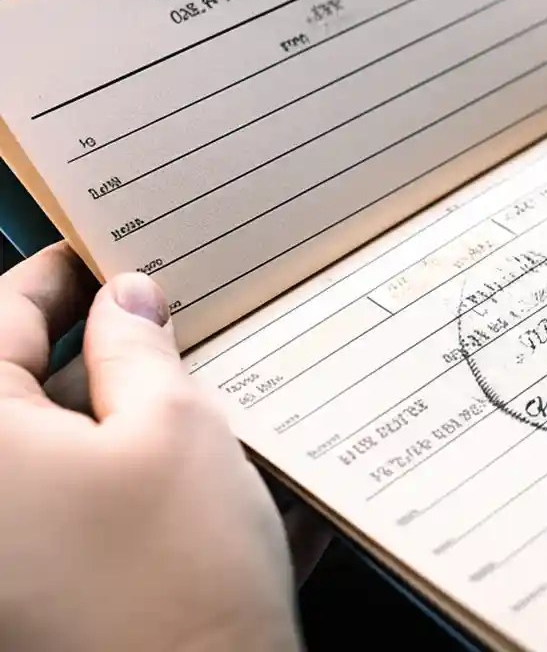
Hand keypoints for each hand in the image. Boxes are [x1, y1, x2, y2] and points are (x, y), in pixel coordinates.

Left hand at [0, 243, 300, 650]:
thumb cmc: (178, 578)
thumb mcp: (177, 430)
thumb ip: (141, 348)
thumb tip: (127, 300)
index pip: (2, 317)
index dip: (64, 275)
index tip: (108, 252)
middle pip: (32, 390)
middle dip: (111, 355)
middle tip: (178, 327)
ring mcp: (6, 552)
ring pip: (69, 455)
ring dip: (138, 427)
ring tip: (221, 410)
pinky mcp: (40, 595)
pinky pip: (88, 518)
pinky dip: (146, 494)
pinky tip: (225, 490)